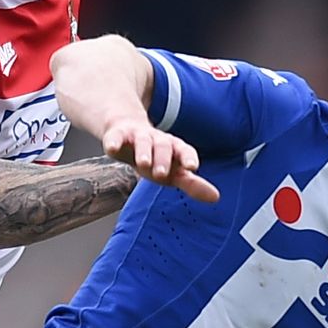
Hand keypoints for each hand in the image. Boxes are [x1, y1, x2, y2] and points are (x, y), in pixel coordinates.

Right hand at [100, 117, 217, 203]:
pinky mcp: (117, 134)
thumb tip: (215, 197)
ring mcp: (136, 136)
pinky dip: (113, 142)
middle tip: (162, 174)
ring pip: (142, 142)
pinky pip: (115, 137)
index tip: (192, 167)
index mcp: (173, 148)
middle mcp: (157, 140)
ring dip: (144, 152)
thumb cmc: (154, 157)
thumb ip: (192, 184)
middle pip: (162, 146)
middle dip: (163, 159)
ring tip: (143, 163)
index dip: (188, 158)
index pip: (184, 150)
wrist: (127, 131)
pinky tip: (112, 148)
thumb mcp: (173, 171)